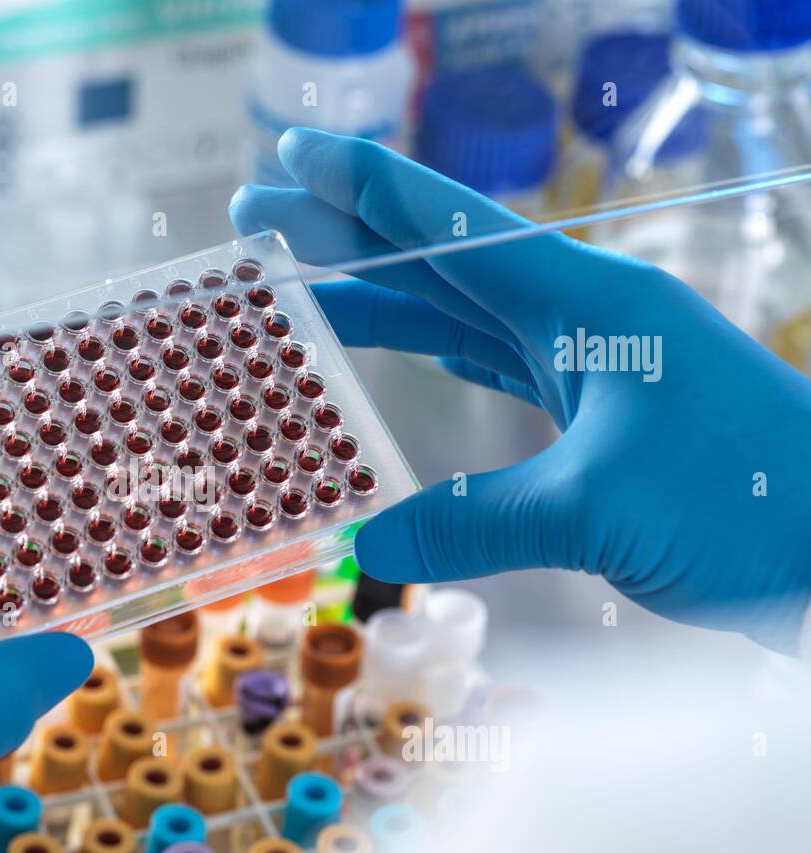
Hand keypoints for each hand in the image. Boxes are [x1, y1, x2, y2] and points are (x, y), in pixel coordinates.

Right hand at [231, 128, 810, 652]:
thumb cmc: (749, 506)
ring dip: (381, 303)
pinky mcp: (603, 416)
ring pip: (461, 317)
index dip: (366, 186)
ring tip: (299, 297)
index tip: (292, 151)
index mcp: (586, 304)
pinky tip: (404, 361)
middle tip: (257, 217)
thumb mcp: (597, 510)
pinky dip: (438, 364)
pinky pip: (496, 371)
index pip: (452, 229)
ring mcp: (595, 366)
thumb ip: (473, 523)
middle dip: (345, 237)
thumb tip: (367, 547)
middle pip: (440, 263)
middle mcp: (583, 319)